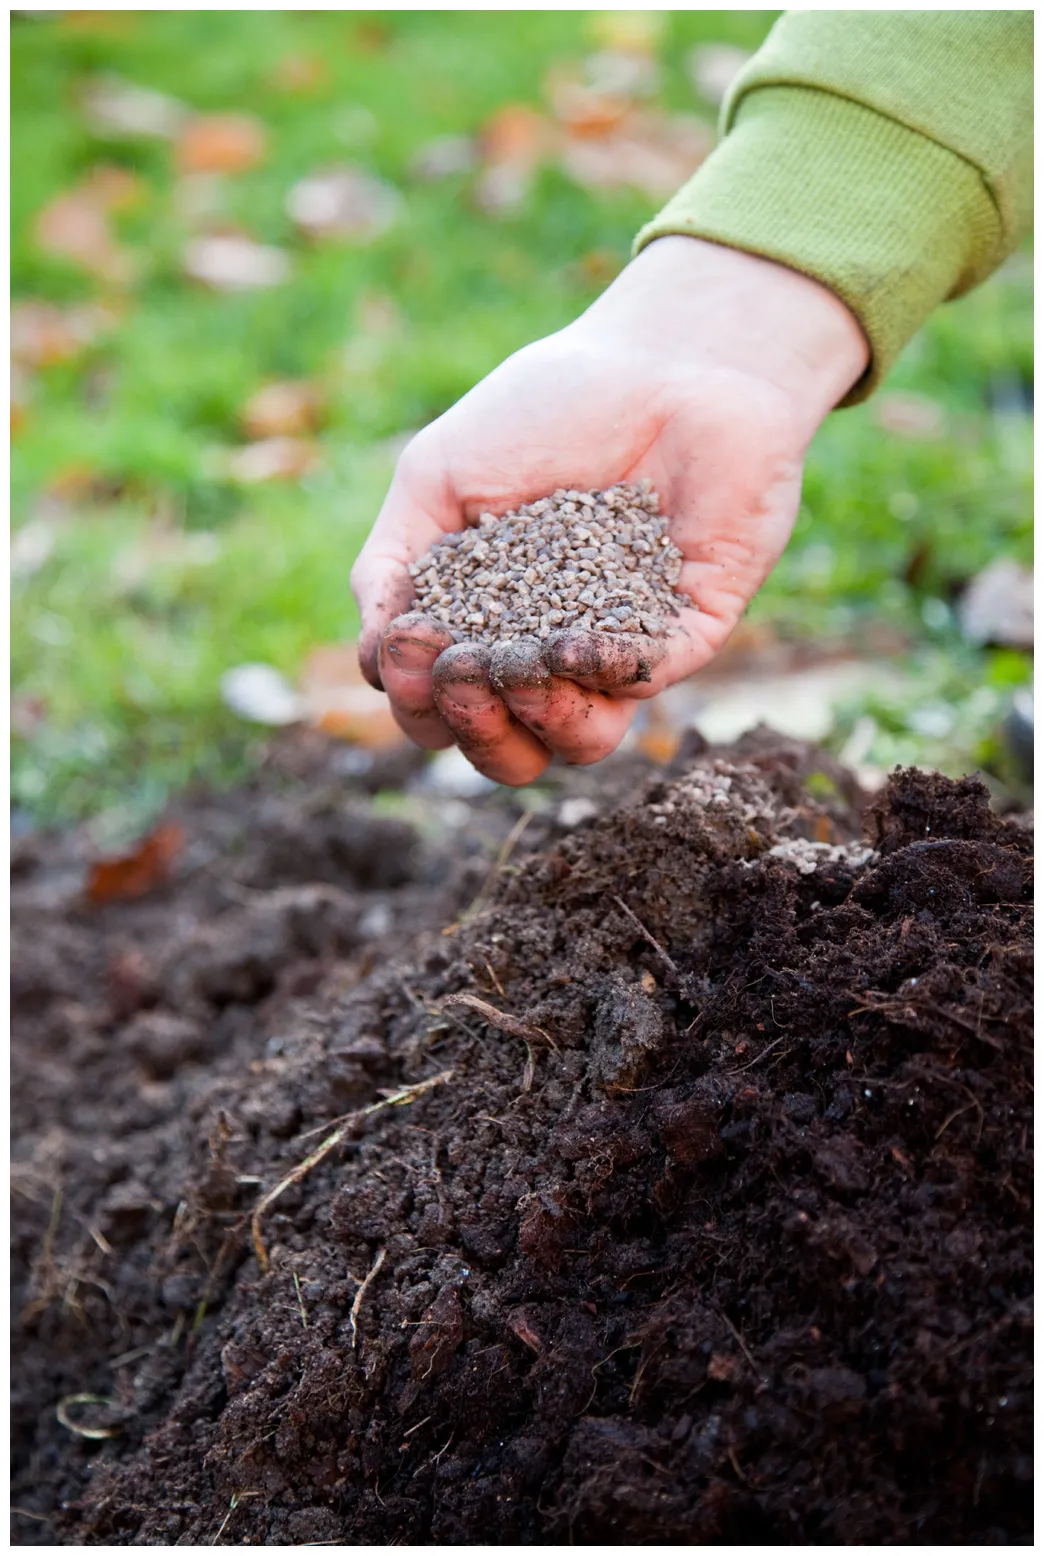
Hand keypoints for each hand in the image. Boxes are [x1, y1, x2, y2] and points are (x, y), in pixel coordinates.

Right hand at [351, 237, 867, 783]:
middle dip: (470, 727)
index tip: (405, 645)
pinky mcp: (689, 631)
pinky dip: (599, 672)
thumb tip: (371, 661)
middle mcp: (552, 653)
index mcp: (487, 626)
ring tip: (514, 664)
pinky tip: (569, 642)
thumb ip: (392, 564)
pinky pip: (642, 685)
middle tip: (458, 670)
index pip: (444, 708)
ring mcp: (621, 648)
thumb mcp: (436, 476)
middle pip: (508, 751)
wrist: (664, 356)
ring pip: (577, 744)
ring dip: (531, 719)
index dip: (417, 701)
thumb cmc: (547, 407)